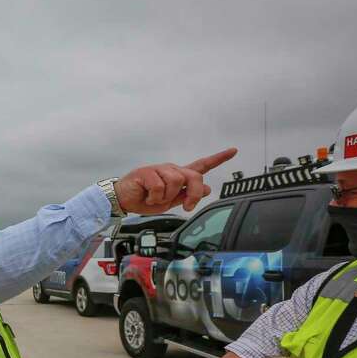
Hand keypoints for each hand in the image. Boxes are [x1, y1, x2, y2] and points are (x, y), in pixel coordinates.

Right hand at [115, 148, 236, 213]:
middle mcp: (171, 170)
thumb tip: (208, 188)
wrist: (123, 200)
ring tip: (156, 199)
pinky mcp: (147, 172)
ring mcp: (159, 169)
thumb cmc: (144, 200)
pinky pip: (159, 187)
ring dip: (166, 197)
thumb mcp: (170, 202)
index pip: (201, 165)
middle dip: (194, 194)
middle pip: (194, 176)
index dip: (218, 158)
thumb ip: (187, 195)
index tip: (233, 151)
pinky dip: (154, 197)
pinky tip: (147, 196)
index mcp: (178, 176)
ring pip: (176, 182)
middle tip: (187, 207)